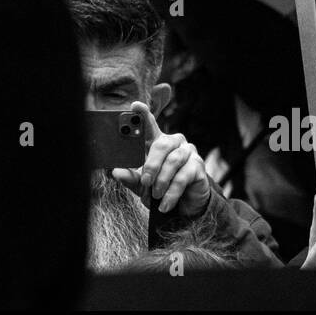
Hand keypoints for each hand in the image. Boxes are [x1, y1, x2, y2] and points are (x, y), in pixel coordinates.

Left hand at [111, 101, 211, 216]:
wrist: (184, 208)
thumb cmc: (160, 190)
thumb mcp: (141, 186)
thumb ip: (130, 178)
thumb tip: (116, 172)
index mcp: (158, 142)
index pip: (150, 125)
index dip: (143, 114)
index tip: (135, 105)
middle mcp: (174, 143)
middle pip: (162, 145)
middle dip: (151, 165)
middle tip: (145, 181)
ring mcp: (188, 153)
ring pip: (174, 160)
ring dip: (162, 180)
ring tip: (155, 194)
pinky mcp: (199, 167)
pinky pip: (183, 177)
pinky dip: (172, 192)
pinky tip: (165, 203)